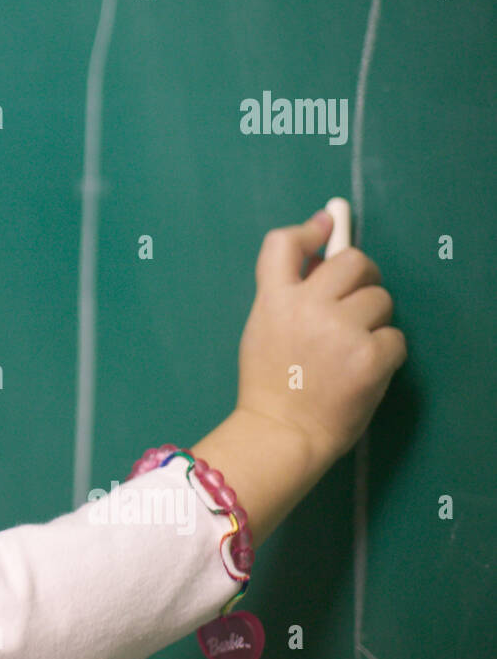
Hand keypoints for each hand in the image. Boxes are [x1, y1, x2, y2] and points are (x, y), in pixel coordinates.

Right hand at [235, 209, 407, 470]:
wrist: (282, 432)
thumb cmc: (270, 384)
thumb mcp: (263, 328)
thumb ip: (288, 294)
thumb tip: (323, 261)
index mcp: (273, 299)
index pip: (284, 243)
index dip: (309, 230)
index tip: (324, 226)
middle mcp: (308, 306)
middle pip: (353, 261)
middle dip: (363, 275)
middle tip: (358, 297)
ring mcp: (341, 330)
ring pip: (381, 300)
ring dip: (374, 319)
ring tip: (353, 346)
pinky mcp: (371, 356)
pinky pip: (395, 337)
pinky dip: (385, 352)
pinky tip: (363, 369)